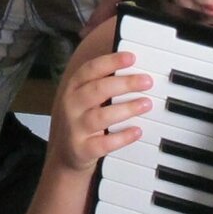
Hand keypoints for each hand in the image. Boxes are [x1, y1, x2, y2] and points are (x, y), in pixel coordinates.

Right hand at [51, 47, 151, 172]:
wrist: (66, 156)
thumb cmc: (83, 121)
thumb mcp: (86, 100)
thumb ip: (103, 84)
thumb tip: (134, 68)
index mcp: (73, 89)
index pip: (90, 70)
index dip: (110, 62)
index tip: (131, 57)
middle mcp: (71, 106)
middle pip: (97, 90)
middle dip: (124, 84)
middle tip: (147, 81)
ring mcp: (75, 129)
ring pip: (101, 116)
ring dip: (126, 109)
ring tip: (146, 104)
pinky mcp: (82, 150)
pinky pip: (104, 143)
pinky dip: (122, 137)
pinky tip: (137, 131)